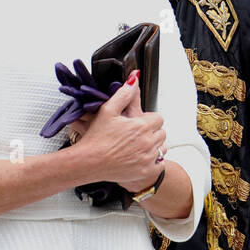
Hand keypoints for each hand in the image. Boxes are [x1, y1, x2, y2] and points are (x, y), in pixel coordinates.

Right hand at [70, 72, 165, 190]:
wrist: (87, 162)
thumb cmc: (96, 138)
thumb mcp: (108, 110)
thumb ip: (124, 93)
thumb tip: (134, 78)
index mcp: (142, 126)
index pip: (158, 118)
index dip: (147, 119)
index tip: (137, 123)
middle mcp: (148, 142)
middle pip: (161, 132)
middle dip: (151, 132)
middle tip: (135, 135)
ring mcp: (148, 158)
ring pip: (162, 148)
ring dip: (153, 146)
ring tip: (136, 146)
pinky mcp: (146, 171)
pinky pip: (160, 164)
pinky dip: (153, 162)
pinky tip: (140, 158)